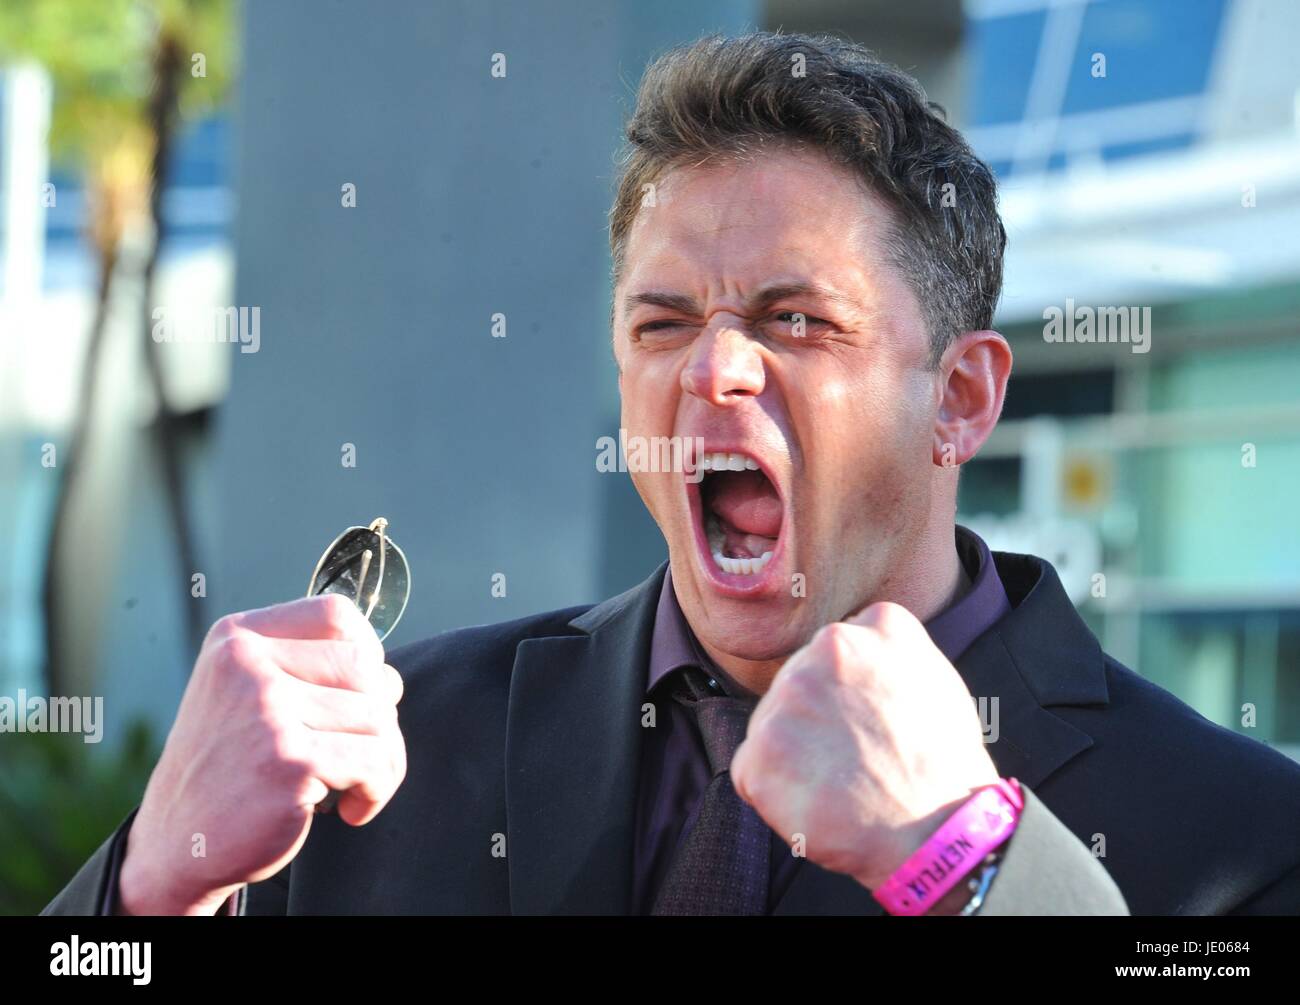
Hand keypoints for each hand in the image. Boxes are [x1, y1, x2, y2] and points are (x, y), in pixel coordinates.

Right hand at [117, 594, 406, 914]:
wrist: (178, 844)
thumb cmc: (229, 768)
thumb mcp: (247, 696)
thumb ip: (311, 672)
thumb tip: (390, 678)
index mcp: (237, 639)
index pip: (334, 614)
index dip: (365, 649)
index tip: (357, 693)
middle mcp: (247, 665)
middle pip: (365, 665)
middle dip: (379, 713)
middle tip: (358, 751)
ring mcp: (267, 711)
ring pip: (379, 716)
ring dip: (383, 759)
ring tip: (353, 784)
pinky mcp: (290, 762)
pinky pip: (376, 761)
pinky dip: (378, 789)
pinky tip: (351, 808)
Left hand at [730, 601, 997, 893]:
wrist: (938, 833)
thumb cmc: (943, 767)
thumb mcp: (934, 677)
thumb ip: (885, 652)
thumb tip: (857, 649)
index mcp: (872, 627)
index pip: (835, 652)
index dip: (846, 694)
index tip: (866, 721)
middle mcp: (827, 648)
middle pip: (798, 683)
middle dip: (815, 719)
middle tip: (854, 756)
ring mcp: (789, 697)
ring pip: (772, 723)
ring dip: (793, 752)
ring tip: (839, 781)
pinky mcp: (761, 750)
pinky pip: (751, 769)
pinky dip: (775, 791)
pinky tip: (815, 802)